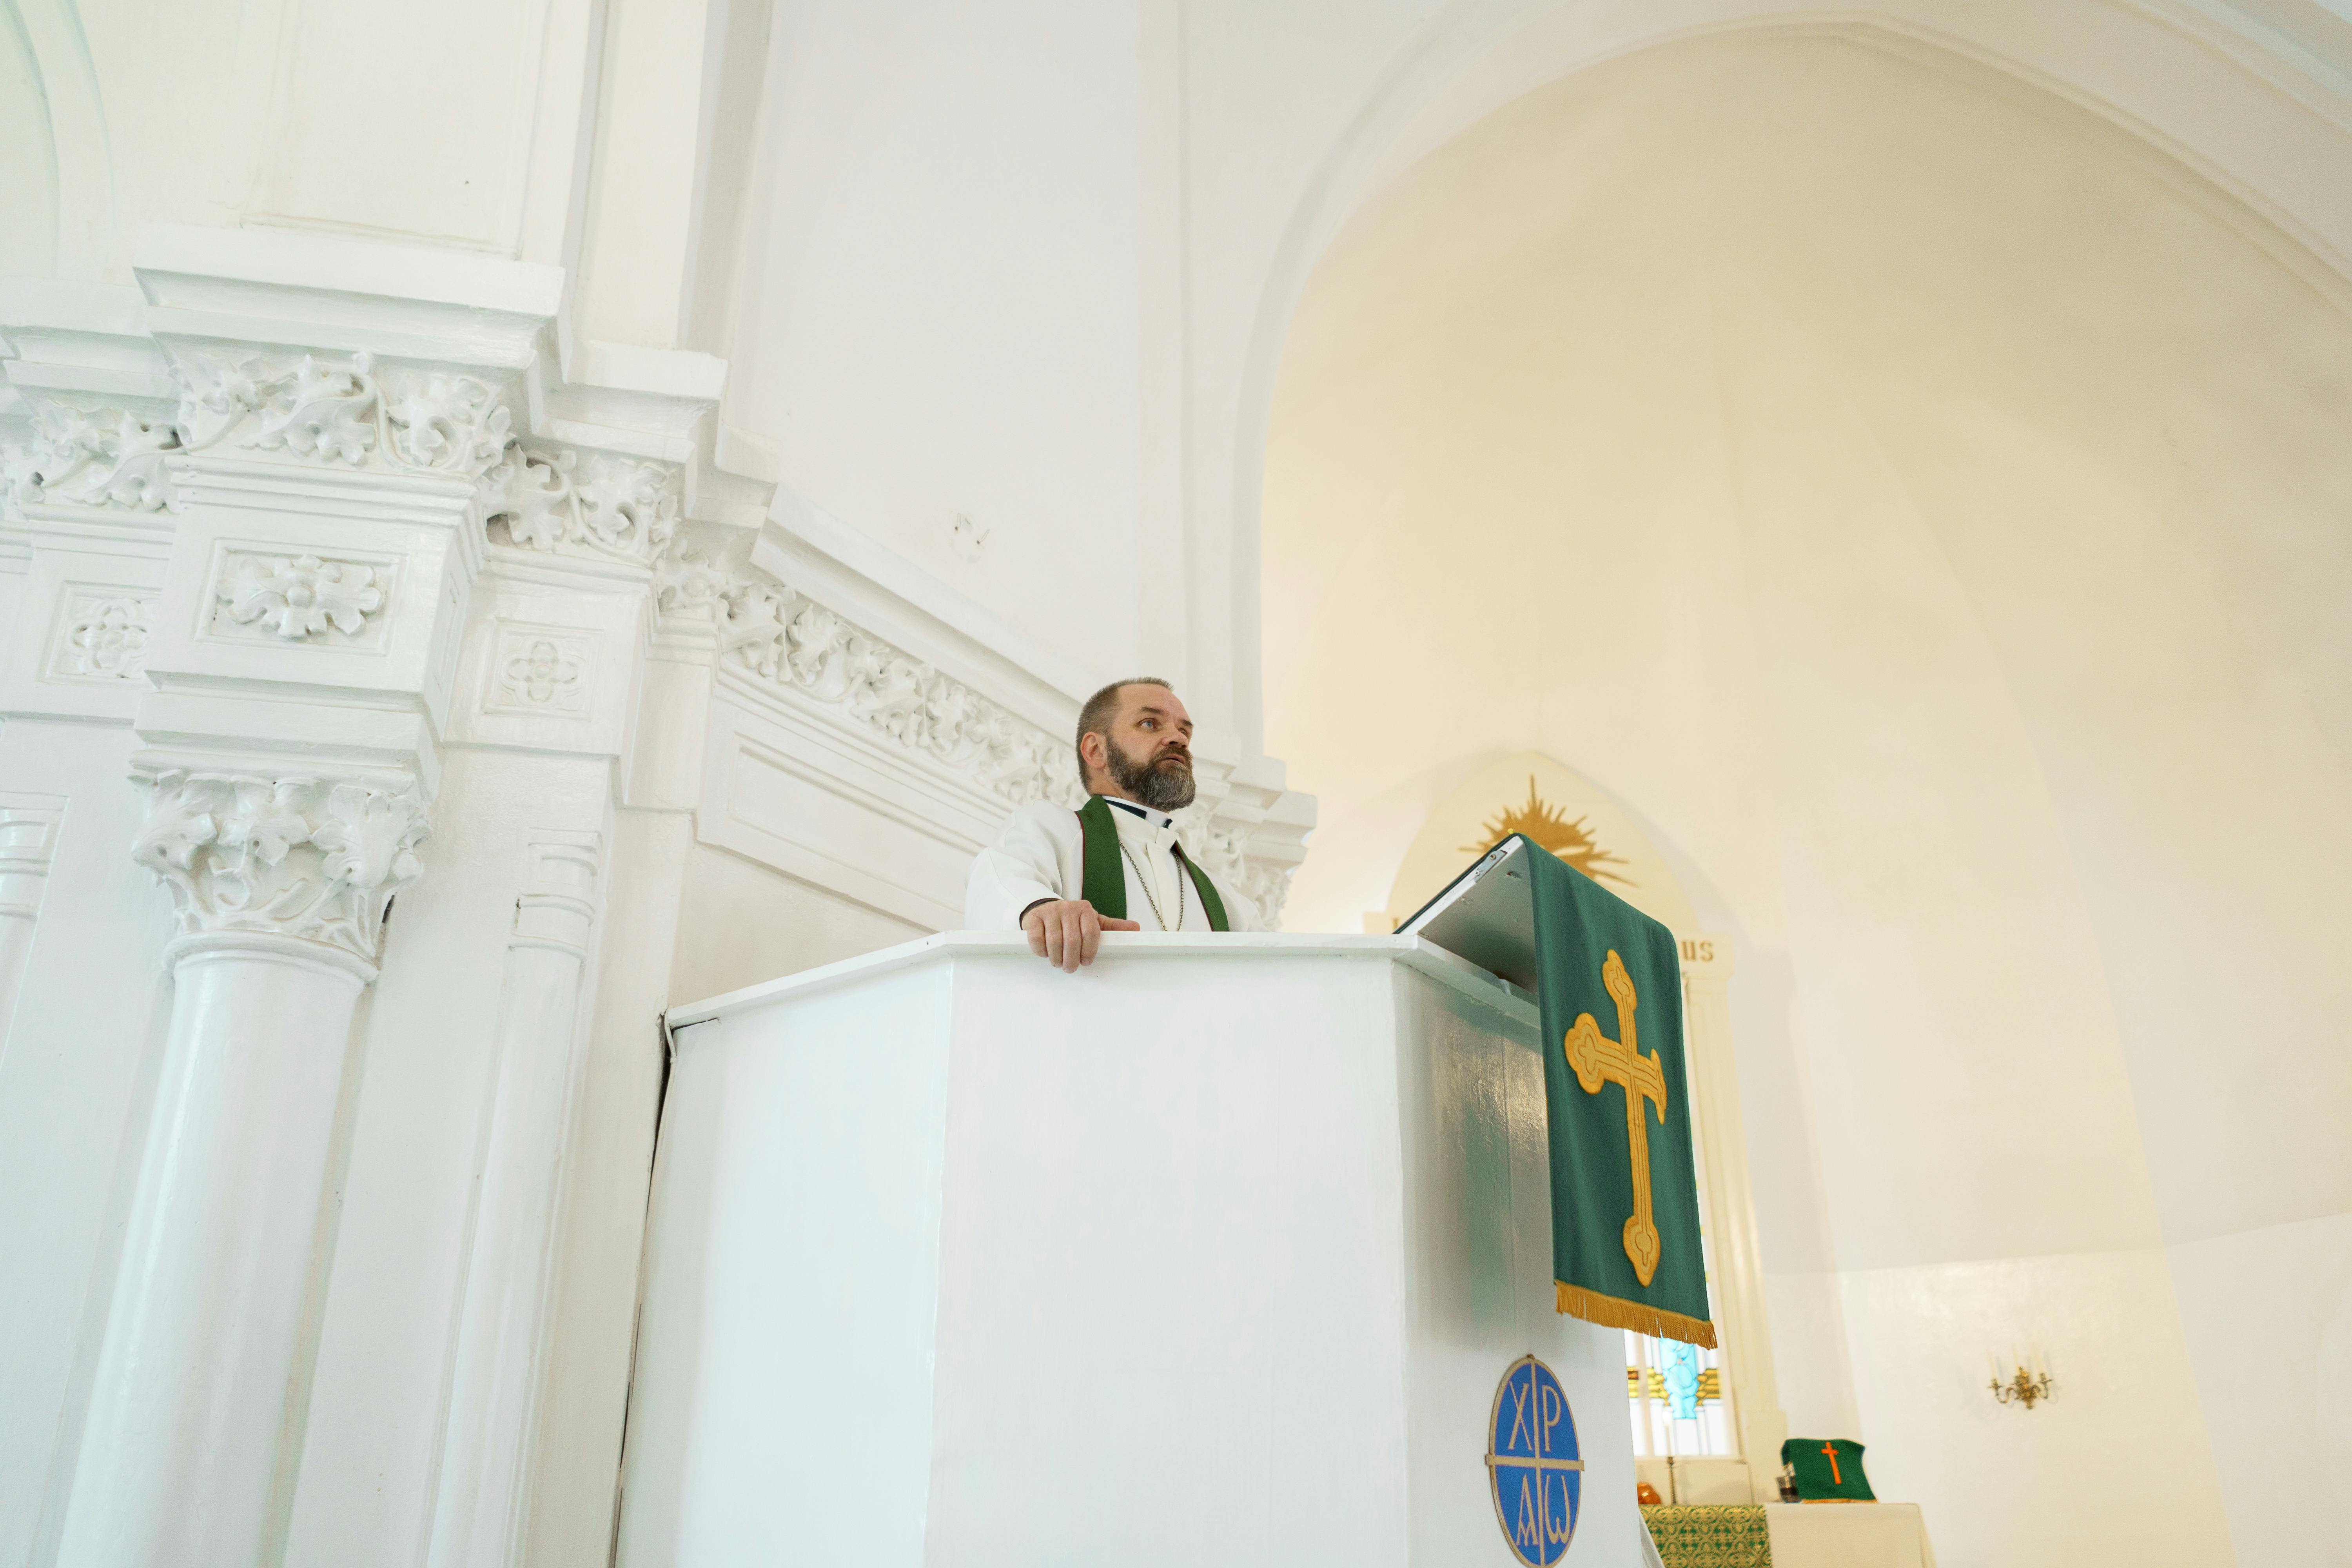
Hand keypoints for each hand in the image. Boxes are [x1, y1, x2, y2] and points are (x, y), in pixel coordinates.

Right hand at [1020, 899, 1141, 971]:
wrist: (1045, 908)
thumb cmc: (1072, 920)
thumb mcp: (1092, 922)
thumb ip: (1112, 927)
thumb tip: (1136, 928)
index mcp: (1086, 910)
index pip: (1091, 933)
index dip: (1089, 951)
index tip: (1086, 961)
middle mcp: (1068, 908)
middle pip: (1072, 939)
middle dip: (1071, 959)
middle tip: (1070, 968)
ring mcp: (1050, 912)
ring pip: (1054, 941)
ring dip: (1056, 958)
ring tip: (1058, 963)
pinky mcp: (1033, 918)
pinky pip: (1036, 938)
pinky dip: (1041, 950)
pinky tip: (1044, 954)